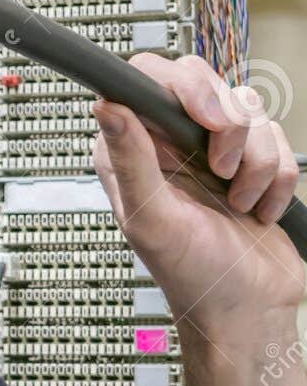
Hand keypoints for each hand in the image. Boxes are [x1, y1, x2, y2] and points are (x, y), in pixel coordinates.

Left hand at [93, 53, 303, 340]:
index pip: (145, 77)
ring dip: (255, 162)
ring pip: (248, 108)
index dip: (180, 85)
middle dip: (228, 126)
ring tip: (238, 202)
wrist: (249, 308)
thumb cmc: (192, 275)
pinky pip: (278, 136)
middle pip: (202, 80)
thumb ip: (129, 160)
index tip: (205, 119)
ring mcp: (211, 150)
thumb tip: (106, 106)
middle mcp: (167, 143)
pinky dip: (276, 177)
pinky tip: (257, 209)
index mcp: (129, 150)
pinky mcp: (250, 161)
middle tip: (222, 170)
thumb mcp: (152, 220)